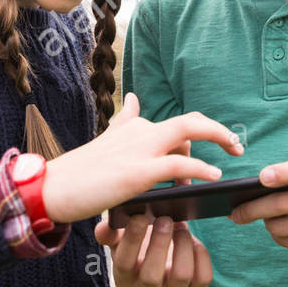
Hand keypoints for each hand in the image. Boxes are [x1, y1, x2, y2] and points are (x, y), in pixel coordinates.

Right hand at [43, 93, 243, 223]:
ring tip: (233, 155)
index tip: (219, 143)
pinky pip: (179, 166)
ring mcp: (139, 150)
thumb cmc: (78, 173)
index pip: (176, 124)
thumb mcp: (106, 141)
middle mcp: (140, 131)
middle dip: (218, 130)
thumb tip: (134, 97)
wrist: (50, 189)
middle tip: (238, 145)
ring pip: (189, 132)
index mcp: (134, 127)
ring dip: (218, 139)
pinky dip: (201, 169)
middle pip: (190, 121)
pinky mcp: (137, 172)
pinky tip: (214, 176)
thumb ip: (124, 121)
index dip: (201, 132)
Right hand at [95, 211, 213, 286]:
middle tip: (165, 219)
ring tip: (180, 227)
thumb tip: (104, 228)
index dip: (132, 240)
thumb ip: (110, 231)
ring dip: (182, 247)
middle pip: (151, 276)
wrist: (161, 254)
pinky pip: (202, 278)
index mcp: (124, 278)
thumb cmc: (139, 243)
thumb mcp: (121, 237)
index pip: (123, 263)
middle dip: (160, 243)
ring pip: (181, 276)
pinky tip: (193, 241)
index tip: (139, 217)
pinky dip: (201, 256)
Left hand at [229, 158, 287, 259]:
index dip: (284, 173)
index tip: (262, 177)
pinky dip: (279, 235)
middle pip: (280, 206)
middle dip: (251, 209)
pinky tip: (283, 229)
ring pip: (279, 227)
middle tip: (235, 212)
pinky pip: (287, 242)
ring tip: (267, 218)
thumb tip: (248, 197)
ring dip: (267, 223)